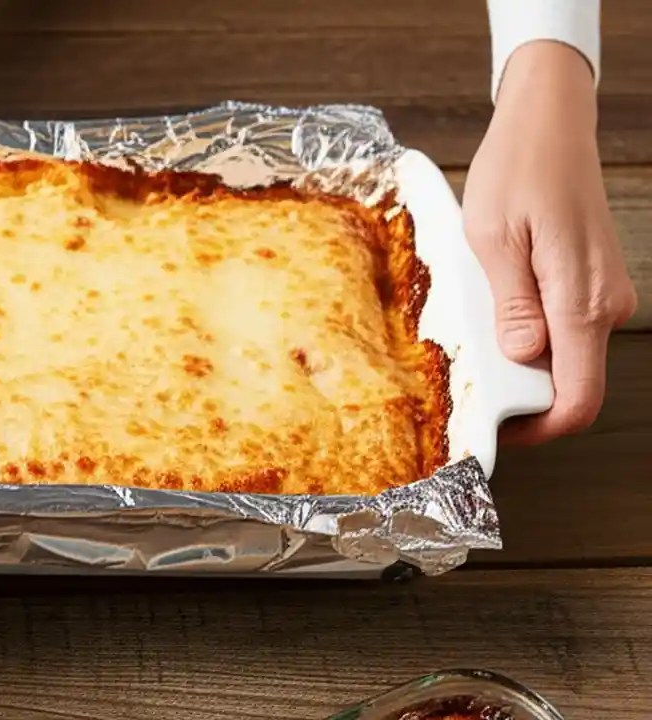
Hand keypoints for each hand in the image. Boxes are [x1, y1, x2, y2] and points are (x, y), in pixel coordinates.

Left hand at [463, 41, 637, 443]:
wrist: (549, 123)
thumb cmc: (518, 170)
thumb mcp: (494, 238)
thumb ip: (512, 305)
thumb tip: (524, 358)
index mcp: (581, 302)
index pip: (577, 399)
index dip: (538, 429)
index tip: (496, 430)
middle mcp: (603, 306)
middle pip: (568, 383)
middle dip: (518, 393)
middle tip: (463, 375)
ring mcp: (601, 295)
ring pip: (563, 356)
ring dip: (518, 359)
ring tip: (471, 331)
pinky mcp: (590, 283)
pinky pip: (562, 327)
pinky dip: (527, 331)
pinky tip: (492, 307)